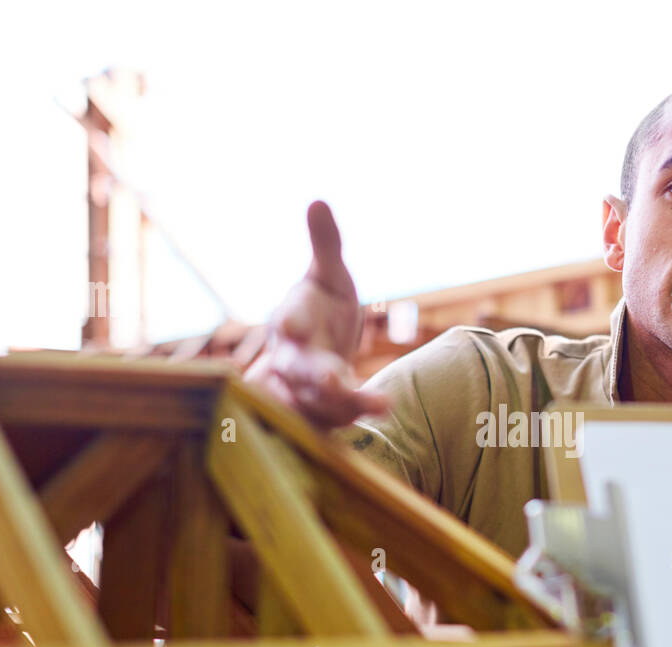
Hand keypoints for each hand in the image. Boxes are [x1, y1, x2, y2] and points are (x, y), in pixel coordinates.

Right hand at [243, 201, 389, 427]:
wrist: (320, 349)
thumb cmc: (323, 305)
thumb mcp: (329, 274)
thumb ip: (325, 243)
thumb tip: (317, 200)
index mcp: (293, 318)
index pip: (287, 320)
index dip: (289, 322)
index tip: (290, 325)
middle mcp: (292, 357)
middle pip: (298, 370)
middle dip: (314, 377)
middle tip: (332, 381)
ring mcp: (305, 388)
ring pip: (317, 401)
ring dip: (342, 405)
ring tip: (378, 404)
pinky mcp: (322, 411)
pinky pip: (332, 421)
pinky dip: (353, 418)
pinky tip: (384, 409)